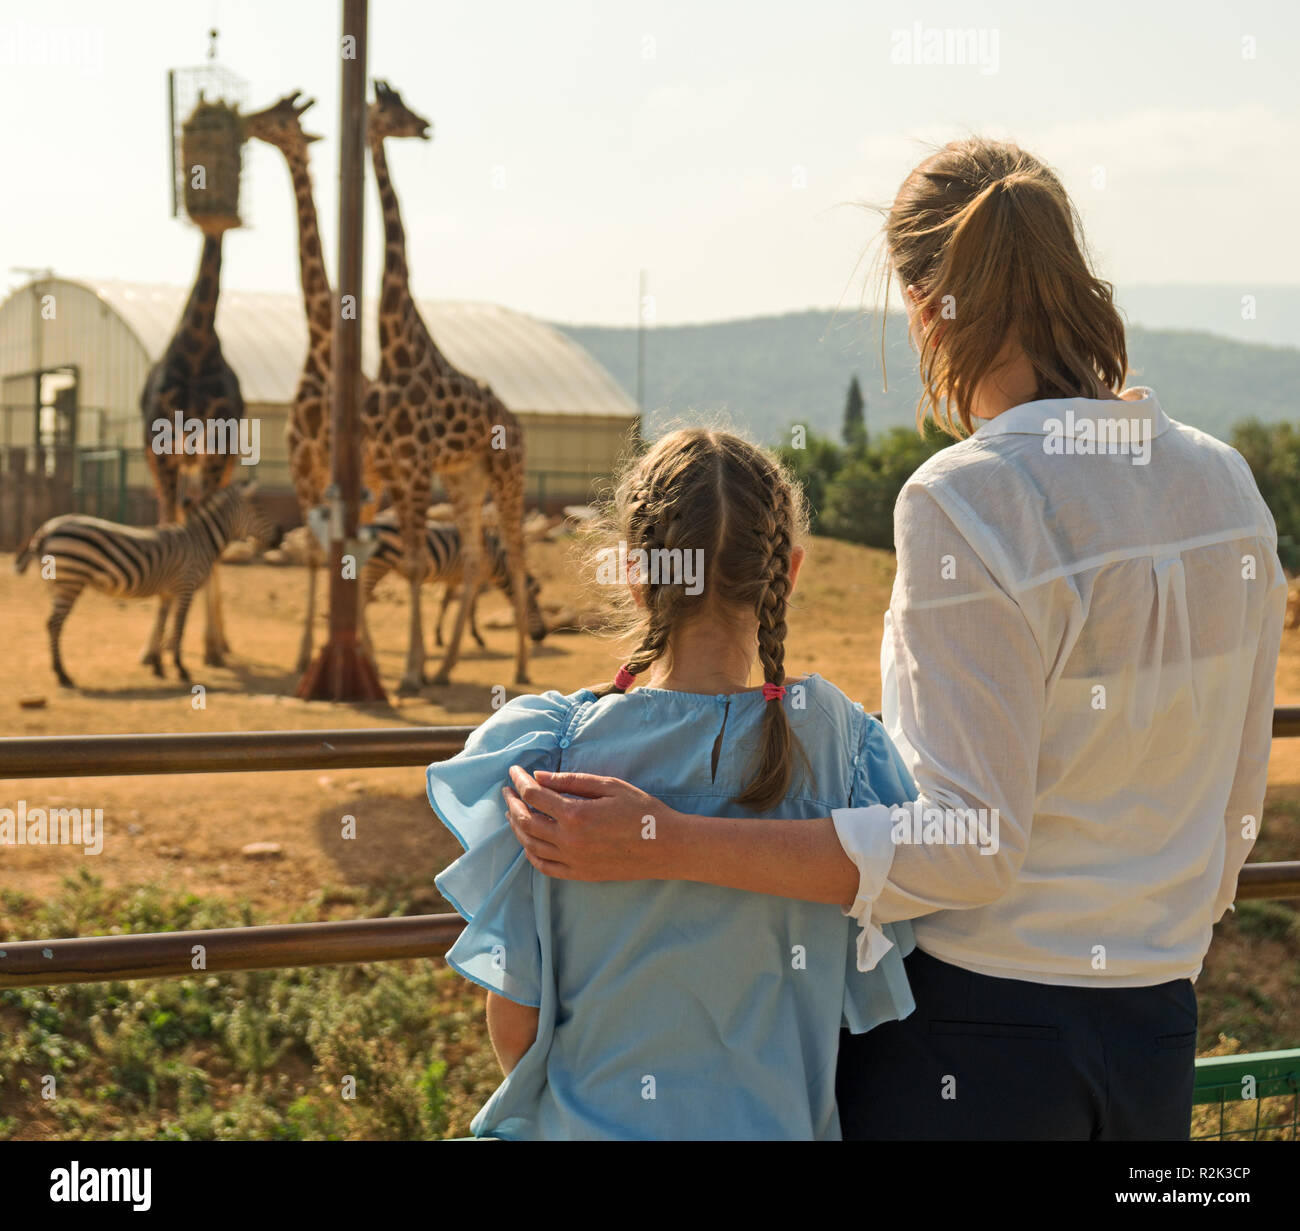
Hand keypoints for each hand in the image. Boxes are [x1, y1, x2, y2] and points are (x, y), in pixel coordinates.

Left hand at [503, 765, 675, 881]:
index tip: (515, 771)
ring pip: (530, 845)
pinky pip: (545, 867)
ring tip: (513, 813)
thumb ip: (572, 782)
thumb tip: (540, 777)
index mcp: (576, 814)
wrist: (667, 847)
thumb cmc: (642, 811)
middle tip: (507, 791)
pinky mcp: (580, 874)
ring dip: (517, 827)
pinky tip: (528, 842)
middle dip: (512, 803)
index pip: (534, 795)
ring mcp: (573, 861)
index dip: (520, 781)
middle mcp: (569, 840)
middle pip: (525, 821)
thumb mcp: (610, 786)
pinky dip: (531, 854)